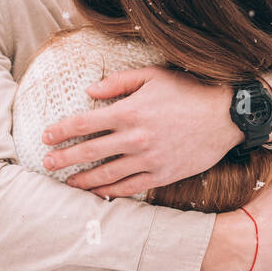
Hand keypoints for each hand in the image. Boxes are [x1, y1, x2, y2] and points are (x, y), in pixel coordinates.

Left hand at [41, 66, 241, 197]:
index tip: (45, 136)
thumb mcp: (153, 76)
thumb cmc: (189, 90)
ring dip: (83, 180)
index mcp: (129, 111)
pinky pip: (131, 187)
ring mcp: (148, 159)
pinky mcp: (162, 175)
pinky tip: (98, 194)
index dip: (61, 131)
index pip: (84, 123)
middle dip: (64, 158)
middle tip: (46, 163)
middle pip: (89, 151)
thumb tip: (89, 91)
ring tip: (67, 183)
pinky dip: (112, 192)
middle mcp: (135, 138)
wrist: (226, 115)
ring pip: (107, 174)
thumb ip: (118, 82)